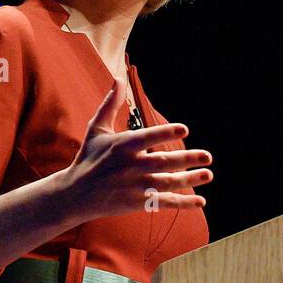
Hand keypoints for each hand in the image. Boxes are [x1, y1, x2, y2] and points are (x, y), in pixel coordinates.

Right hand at [57, 77, 213, 224]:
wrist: (74, 194)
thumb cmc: (89, 157)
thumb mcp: (97, 129)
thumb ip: (110, 104)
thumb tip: (118, 78)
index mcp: (122, 146)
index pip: (146, 138)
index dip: (165, 134)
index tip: (184, 130)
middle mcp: (129, 166)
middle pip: (161, 162)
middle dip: (186, 159)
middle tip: (208, 156)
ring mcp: (133, 186)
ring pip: (166, 183)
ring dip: (189, 180)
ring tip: (208, 174)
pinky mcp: (136, 203)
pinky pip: (163, 203)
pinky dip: (182, 204)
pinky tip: (200, 201)